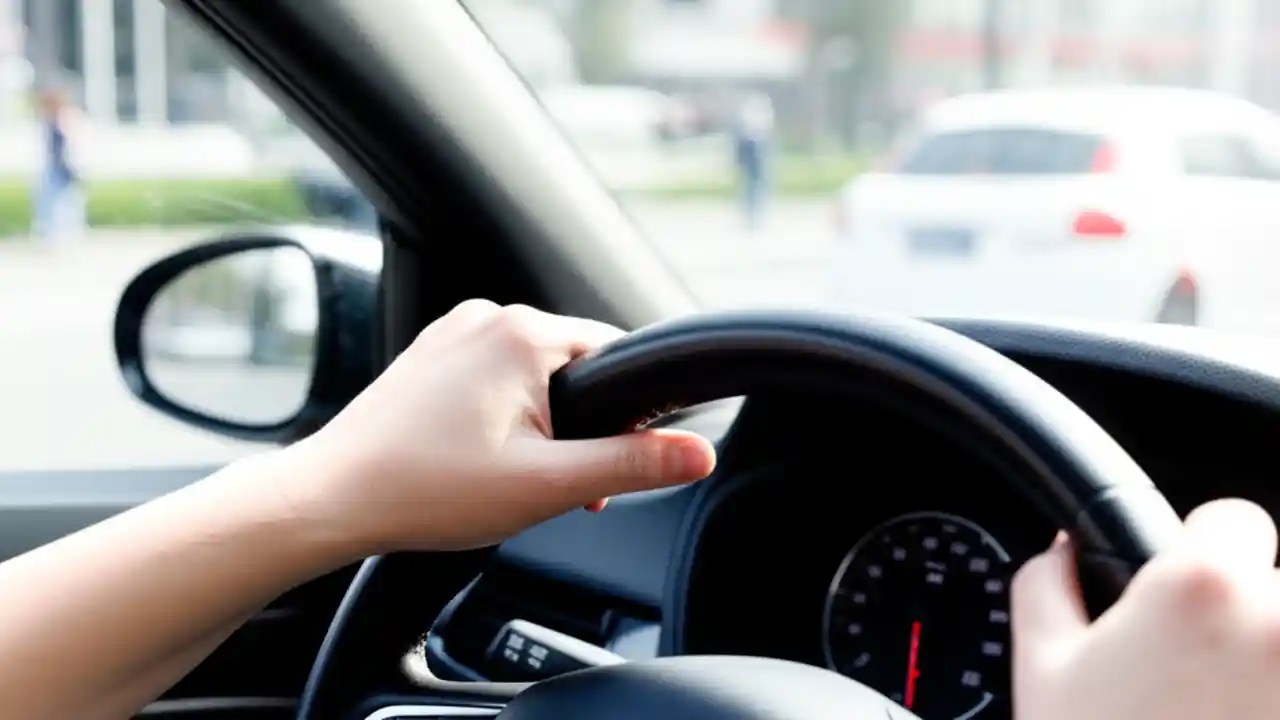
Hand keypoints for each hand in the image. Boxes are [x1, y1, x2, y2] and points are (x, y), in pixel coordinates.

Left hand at [284, 300, 715, 553]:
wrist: (333, 498)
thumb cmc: (427, 488)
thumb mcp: (548, 485)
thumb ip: (632, 465)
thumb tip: (699, 454)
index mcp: (524, 332)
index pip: (618, 356)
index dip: (626, 416)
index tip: (602, 464)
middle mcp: (488, 316)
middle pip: (575, 367)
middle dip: (579, 427)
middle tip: (550, 484)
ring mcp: (453, 332)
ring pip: (533, 375)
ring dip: (542, 425)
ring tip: (507, 476)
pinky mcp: (431, 355)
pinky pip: (494, 376)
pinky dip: (503, 416)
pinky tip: (478, 459)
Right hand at [1012, 499, 1279, 719]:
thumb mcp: (1043, 670)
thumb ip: (1045, 585)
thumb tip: (1059, 555)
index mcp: (1205, 588)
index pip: (1235, 516)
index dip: (1199, 546)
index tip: (1179, 587)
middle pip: (1268, 578)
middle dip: (1233, 607)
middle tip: (1183, 662)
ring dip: (1261, 652)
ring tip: (1211, 702)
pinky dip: (1269, 693)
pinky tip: (1234, 718)